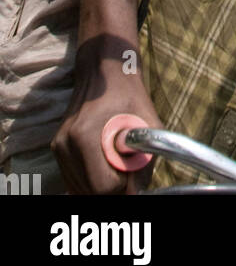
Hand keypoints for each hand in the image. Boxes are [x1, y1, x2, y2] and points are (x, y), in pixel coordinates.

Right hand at [52, 36, 162, 194]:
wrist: (105, 72)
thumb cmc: (130, 96)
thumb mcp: (148, 125)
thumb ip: (145, 162)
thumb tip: (136, 193)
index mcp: (85, 137)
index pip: (103, 187)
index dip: (123, 184)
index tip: (133, 168)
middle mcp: (66, 144)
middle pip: (90, 192)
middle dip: (113, 186)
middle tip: (127, 166)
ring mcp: (59, 147)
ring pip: (80, 189)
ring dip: (100, 183)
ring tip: (116, 159)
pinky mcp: (57, 148)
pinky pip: (74, 179)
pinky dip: (90, 178)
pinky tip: (103, 161)